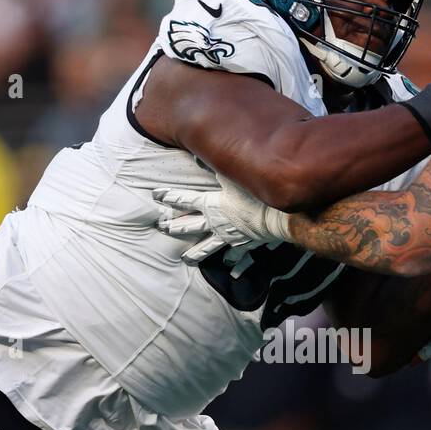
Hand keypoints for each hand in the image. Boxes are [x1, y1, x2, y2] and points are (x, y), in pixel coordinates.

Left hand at [155, 175, 291, 262]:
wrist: (275, 219)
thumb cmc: (254, 197)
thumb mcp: (232, 177)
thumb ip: (215, 167)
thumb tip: (196, 156)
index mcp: (210, 206)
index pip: (184, 200)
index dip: (168, 196)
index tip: (155, 195)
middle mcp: (215, 224)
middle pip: (189, 227)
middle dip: (174, 227)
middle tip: (162, 228)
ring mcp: (228, 238)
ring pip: (207, 247)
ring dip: (195, 253)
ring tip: (186, 259)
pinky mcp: (243, 245)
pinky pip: (238, 257)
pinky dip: (235, 264)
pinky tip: (232, 273)